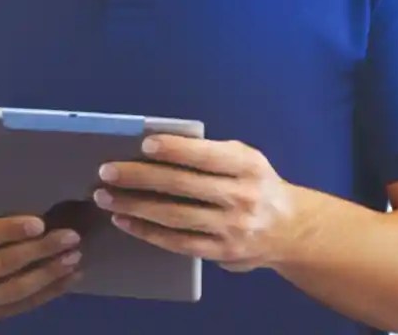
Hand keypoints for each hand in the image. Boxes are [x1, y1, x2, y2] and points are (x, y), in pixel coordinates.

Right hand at [0, 179, 82, 322]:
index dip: (10, 231)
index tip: (40, 223)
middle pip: (5, 265)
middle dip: (41, 251)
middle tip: (71, 237)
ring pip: (18, 289)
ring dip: (50, 273)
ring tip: (75, 256)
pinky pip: (21, 305)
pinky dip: (49, 292)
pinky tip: (69, 277)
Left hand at [94, 137, 302, 272]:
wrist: (292, 230)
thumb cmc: (256, 184)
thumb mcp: (245, 160)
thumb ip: (211, 154)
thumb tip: (156, 145)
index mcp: (247, 165)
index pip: (207, 156)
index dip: (175, 150)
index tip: (144, 144)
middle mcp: (242, 196)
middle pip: (183, 186)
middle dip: (140, 177)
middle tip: (107, 171)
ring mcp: (232, 228)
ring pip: (175, 216)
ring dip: (135, 205)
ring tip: (105, 196)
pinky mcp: (221, 252)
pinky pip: (177, 242)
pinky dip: (147, 231)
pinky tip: (124, 220)